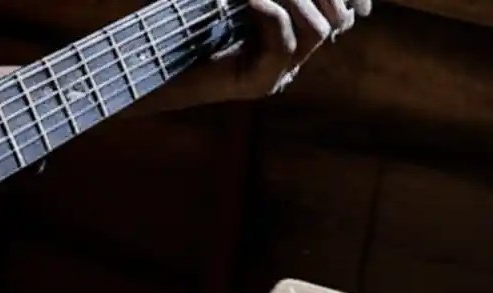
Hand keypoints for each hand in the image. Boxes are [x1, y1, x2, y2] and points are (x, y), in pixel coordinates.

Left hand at [144, 0, 372, 109]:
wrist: (154, 64)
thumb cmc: (188, 24)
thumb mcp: (237, 2)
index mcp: (290, 34)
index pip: (338, 10)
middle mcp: (290, 58)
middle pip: (333, 17)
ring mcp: (278, 74)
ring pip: (315, 29)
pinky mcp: (259, 85)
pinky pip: (284, 44)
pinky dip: (271, 13)